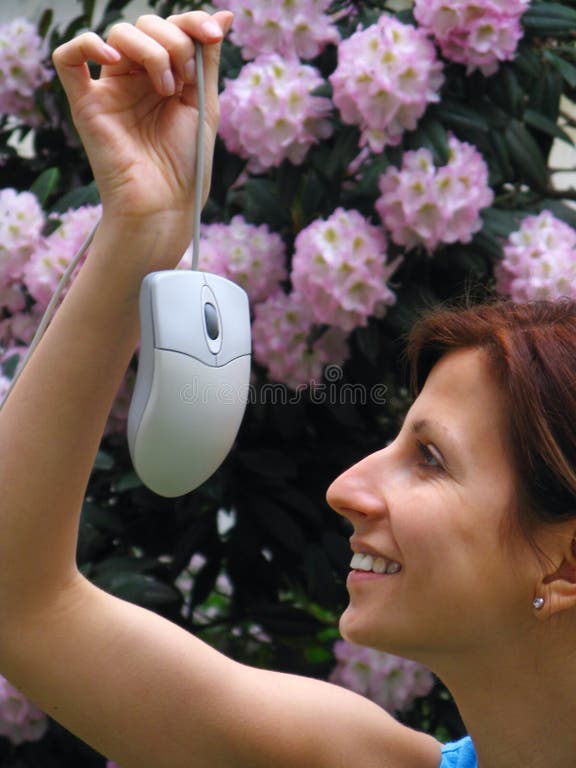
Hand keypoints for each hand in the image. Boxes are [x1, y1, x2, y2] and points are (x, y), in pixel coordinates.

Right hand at [52, 11, 232, 263]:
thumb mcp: (205, 105)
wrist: (166, 204)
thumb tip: (224, 14)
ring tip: (166, 87)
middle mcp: (135, 79)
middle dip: (173, 42)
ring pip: (118, 35)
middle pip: (145, 26)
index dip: (192, 22)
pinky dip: (87, 45)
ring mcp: (110, 90)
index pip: (171, 28)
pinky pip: (68, 58)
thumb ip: (207, 59)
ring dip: (150, 51)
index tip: (214, 35)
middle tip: (184, 80)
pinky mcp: (86, 104)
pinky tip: (114, 59)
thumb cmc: (187, 164)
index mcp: (164, 77)